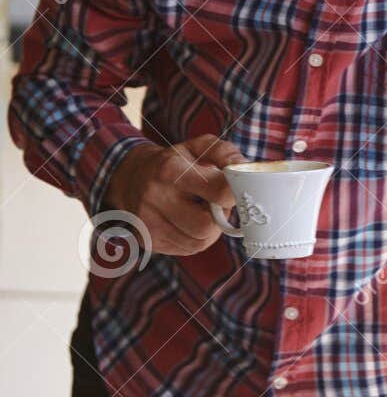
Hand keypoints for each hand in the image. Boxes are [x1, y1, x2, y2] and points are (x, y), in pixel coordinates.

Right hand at [106, 134, 244, 256]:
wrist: (132, 177)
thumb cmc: (176, 162)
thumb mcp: (198, 146)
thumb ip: (225, 153)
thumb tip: (244, 168)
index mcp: (171, 170)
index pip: (218, 191)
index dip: (233, 194)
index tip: (234, 191)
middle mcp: (156, 197)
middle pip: (208, 226)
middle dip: (219, 217)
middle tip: (216, 203)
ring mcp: (149, 223)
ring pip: (199, 242)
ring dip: (210, 230)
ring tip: (201, 211)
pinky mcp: (148, 241)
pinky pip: (188, 250)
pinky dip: (196, 239)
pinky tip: (188, 221)